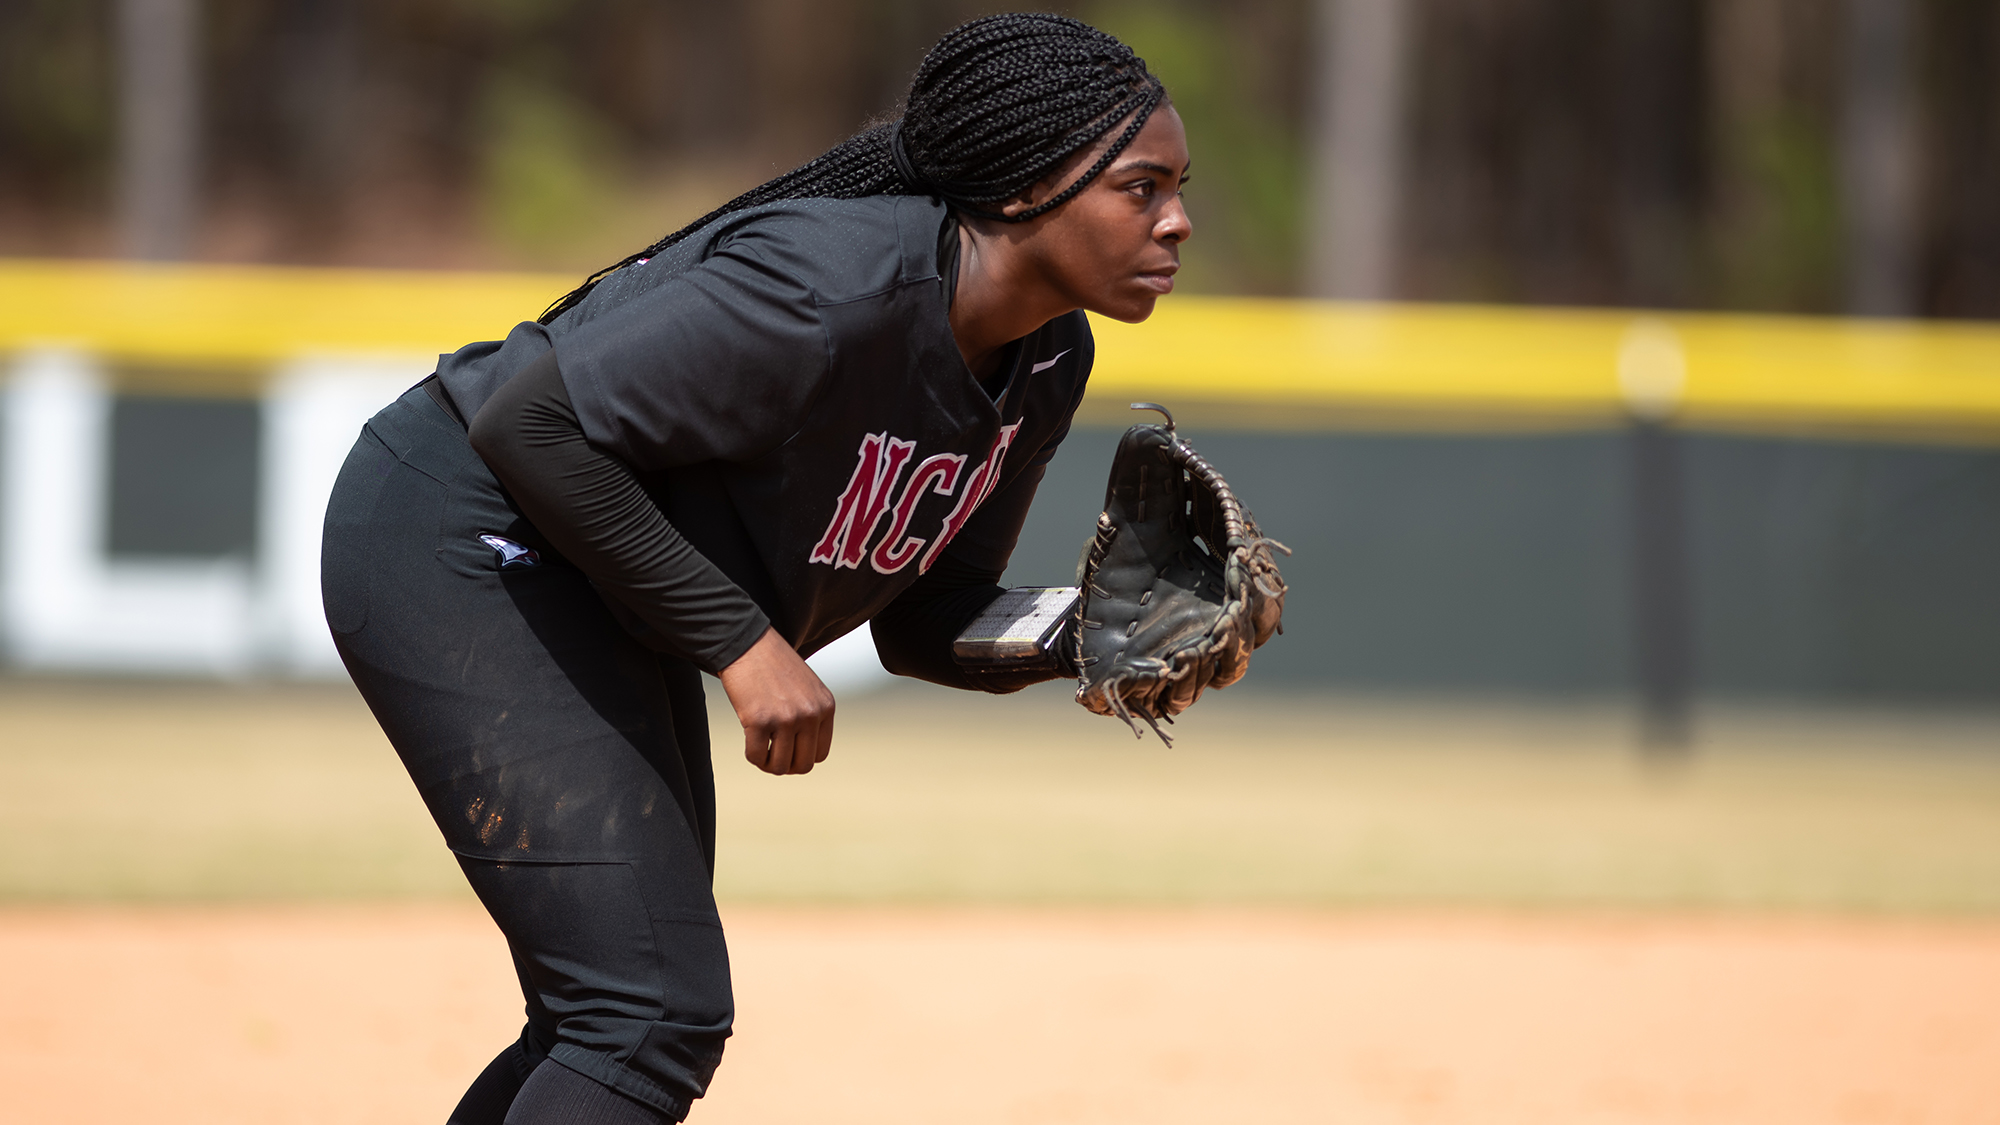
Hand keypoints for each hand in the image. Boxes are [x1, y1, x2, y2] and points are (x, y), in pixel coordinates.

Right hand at [718, 627, 834, 774]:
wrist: (747, 643)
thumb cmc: (773, 665)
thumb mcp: (807, 688)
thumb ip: (811, 716)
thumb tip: (800, 756)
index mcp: (826, 707)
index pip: (820, 754)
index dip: (800, 758)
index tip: (787, 750)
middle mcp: (809, 714)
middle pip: (802, 765)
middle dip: (785, 765)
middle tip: (771, 755)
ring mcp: (785, 718)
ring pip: (779, 766)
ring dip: (767, 764)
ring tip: (760, 749)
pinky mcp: (758, 720)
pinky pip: (756, 757)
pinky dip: (752, 756)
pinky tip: (749, 742)